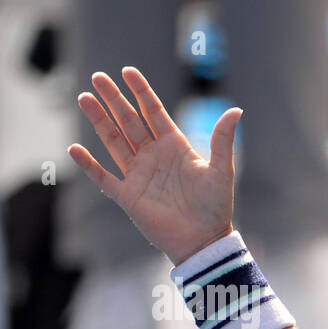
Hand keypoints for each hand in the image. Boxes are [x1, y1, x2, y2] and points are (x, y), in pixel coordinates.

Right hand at [67, 67, 241, 264]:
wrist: (204, 241)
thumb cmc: (215, 206)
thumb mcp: (221, 170)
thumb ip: (223, 140)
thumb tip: (236, 110)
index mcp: (175, 147)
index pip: (154, 112)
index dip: (141, 91)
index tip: (127, 71)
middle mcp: (153, 156)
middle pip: (129, 121)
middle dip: (114, 99)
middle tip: (98, 77)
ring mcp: (139, 174)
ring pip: (114, 141)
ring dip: (99, 121)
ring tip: (85, 98)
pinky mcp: (128, 196)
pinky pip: (103, 177)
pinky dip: (89, 164)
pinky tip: (75, 149)